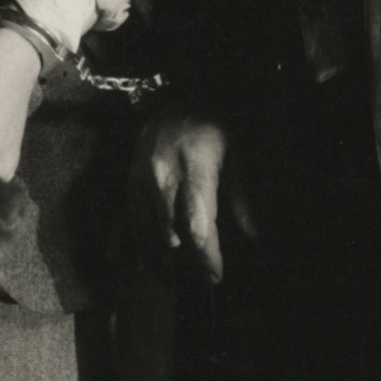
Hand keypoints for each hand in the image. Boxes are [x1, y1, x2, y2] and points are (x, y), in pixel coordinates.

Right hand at [132, 110, 228, 280]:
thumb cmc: (213, 125)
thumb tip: (252, 238)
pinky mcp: (128, 183)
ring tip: (177, 282)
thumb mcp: (237, 154)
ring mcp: (139, 181)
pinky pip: (129, 222)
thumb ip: (241, 197)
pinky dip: (137, 247)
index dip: (206, 256)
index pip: (196, 224)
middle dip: (186, 265)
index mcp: (192, 168)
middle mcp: (160, 177)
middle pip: (169, 235)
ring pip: (146, 233)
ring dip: (161, 262)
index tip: (215, 275)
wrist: (177, 97)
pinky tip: (145, 266)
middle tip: (201, 283)